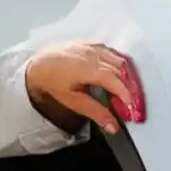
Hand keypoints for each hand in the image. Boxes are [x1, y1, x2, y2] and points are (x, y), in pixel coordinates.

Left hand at [24, 42, 144, 134]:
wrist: (37, 64)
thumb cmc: (52, 82)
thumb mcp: (72, 101)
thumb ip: (96, 112)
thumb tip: (113, 127)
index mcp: (86, 68)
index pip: (114, 80)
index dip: (126, 93)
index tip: (132, 107)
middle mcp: (92, 53)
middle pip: (120, 69)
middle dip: (130, 87)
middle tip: (134, 104)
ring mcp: (92, 46)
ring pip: (119, 59)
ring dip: (127, 75)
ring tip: (129, 92)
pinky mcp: (91, 43)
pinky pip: (112, 52)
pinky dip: (120, 64)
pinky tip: (120, 75)